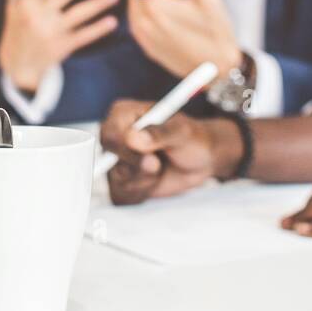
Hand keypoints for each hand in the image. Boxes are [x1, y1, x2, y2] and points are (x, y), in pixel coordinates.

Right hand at [0, 0, 118, 91]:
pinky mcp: (61, 47)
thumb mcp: (12, 6)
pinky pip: (83, 37)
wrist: (17, 66)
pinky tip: (113, 22)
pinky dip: (98, 29)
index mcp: (26, 2)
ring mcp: (51, 32)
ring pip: (78, 14)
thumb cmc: (17, 29)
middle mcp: (38, 15)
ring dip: (97, 4)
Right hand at [99, 99, 237, 204]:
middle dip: (138, 168)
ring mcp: (117, 160)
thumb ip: (159, 133)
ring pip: (119, 180)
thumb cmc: (193, 138)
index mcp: (123, 114)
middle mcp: (116, 137)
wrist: (202, 160)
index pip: (109, 135)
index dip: (126, 151)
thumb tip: (132, 138)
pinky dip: (143, 191)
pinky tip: (155, 180)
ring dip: (145, 180)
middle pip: (109, 160)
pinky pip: (123, 195)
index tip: (151, 158)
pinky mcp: (122, 181)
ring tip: (160, 168)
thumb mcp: (181, 132)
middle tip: (158, 164)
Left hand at [127, 0, 241, 80]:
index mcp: (159, 9)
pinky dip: (136, 15)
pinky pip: (137, 28)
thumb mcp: (211, 1)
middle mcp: (148, 25)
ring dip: (134, 0)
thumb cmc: (216, 32)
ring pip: (133, 14)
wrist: (219, 69)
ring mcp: (147, 40)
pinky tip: (142, 11)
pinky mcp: (150, 50)